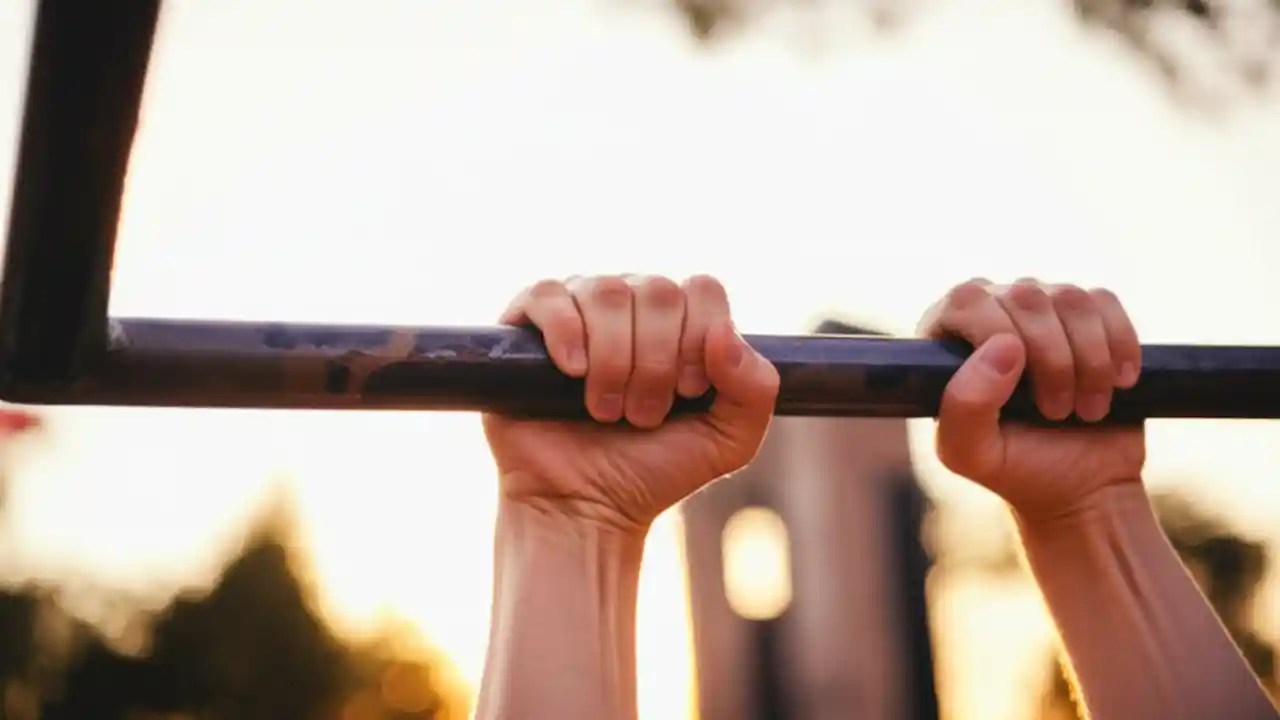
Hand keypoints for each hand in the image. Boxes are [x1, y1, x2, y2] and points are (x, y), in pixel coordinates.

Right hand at [482, 275, 780, 533]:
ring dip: (614, 359)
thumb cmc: (654, 471)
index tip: (689, 392)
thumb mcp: (729, 441)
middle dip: (656, 361)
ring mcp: (576, 312)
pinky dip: (566, 331)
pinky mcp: (524, 328)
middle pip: (657, 290)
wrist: (586, 508)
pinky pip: (547, 294)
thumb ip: (756, 389)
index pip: (701, 289)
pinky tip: (573, 373)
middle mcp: (628, 305)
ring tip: (608, 411)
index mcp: (677, 321)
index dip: (700, 338)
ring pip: (607, 291)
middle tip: (645, 415)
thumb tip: (725, 332)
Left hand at [918, 279, 1146, 520]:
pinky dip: (1119, 345)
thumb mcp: (970, 452)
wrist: (1081, 484)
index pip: (967, 301)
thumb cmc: (1015, 467)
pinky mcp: (1086, 315)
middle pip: (1026, 297)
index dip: (1000, 338)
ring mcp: (1040, 308)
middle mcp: (990, 310)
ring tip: (1086, 408)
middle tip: (1057, 412)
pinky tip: (1118, 383)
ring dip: (1089, 360)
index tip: (1024, 393)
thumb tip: (1004, 345)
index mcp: (947, 337)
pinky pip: (1105, 302)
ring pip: (1071, 298)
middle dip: (1053, 360)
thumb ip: (965, 405)